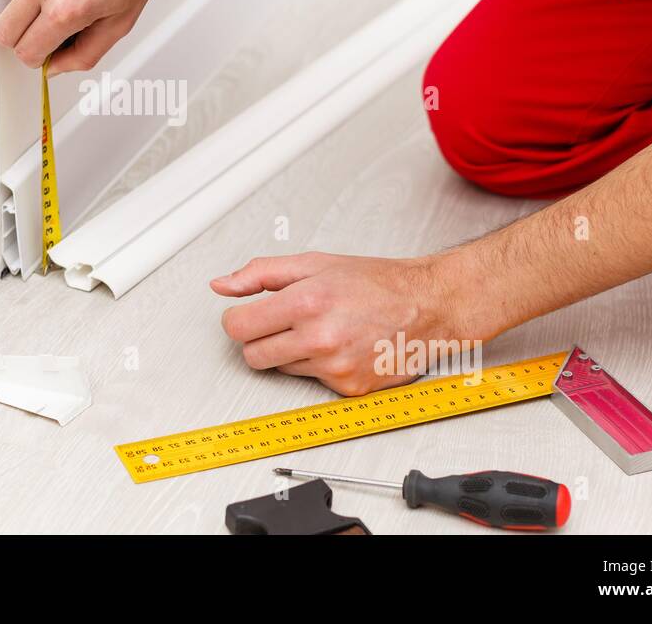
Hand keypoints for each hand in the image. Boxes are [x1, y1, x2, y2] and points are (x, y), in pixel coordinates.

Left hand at [212, 252, 465, 395]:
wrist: (428, 306)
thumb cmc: (376, 283)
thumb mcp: (314, 264)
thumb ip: (261, 274)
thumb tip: (222, 285)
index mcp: (306, 302)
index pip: (238, 327)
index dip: (236, 320)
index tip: (246, 316)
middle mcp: (319, 338)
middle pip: (253, 356)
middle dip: (259, 339)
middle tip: (283, 323)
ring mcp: (334, 367)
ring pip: (281, 369)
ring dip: (290, 352)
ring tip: (321, 330)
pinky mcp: (348, 387)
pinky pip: (311, 381)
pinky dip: (318, 366)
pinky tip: (340, 346)